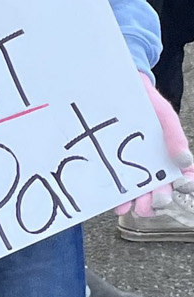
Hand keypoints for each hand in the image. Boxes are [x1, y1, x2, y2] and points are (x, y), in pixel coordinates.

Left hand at [117, 70, 193, 216]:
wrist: (114, 88)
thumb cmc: (145, 102)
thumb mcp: (163, 114)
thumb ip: (174, 135)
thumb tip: (184, 162)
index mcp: (170, 156)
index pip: (184, 177)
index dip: (185, 185)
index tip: (180, 186)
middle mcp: (153, 165)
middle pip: (161, 190)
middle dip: (159, 201)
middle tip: (153, 203)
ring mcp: (132, 166)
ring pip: (139, 192)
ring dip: (139, 204)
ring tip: (134, 208)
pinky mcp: (112, 165)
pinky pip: (116, 185)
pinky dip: (118, 197)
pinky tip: (116, 203)